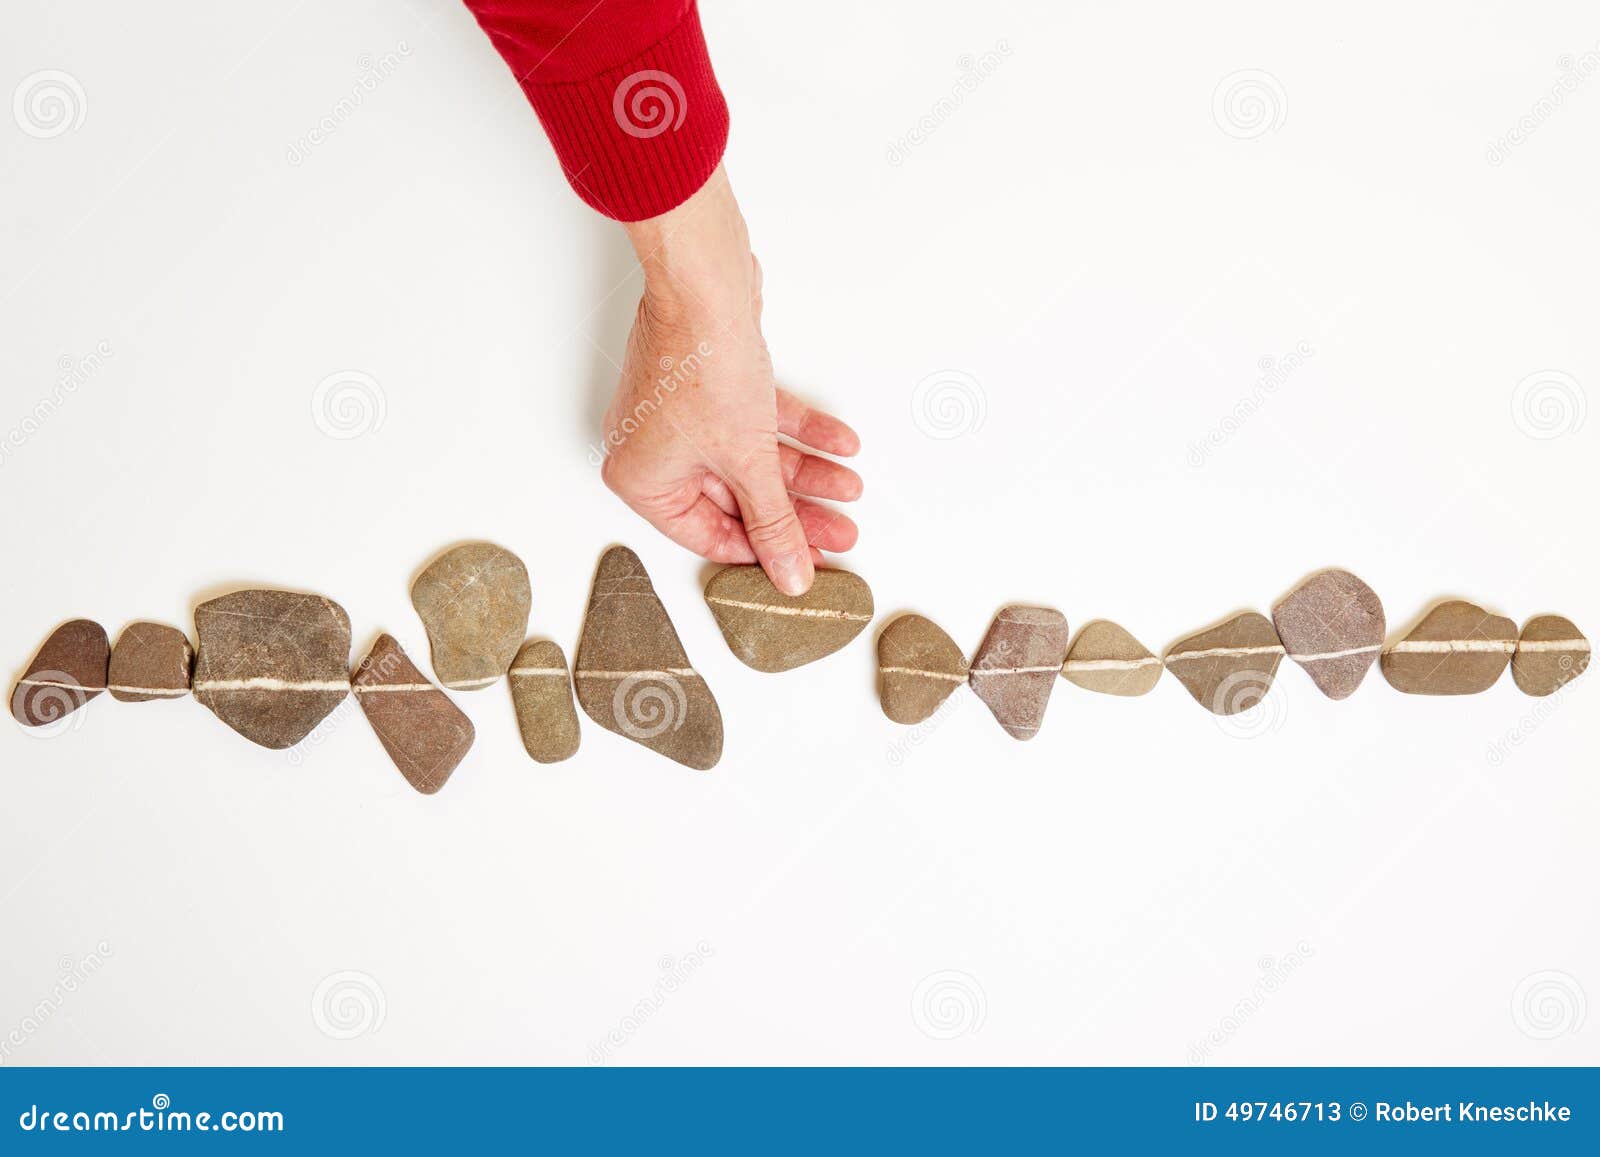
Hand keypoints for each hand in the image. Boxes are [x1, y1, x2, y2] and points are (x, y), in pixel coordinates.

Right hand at [600, 167, 860, 595]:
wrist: (704, 284)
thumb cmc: (701, 363)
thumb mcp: (748, 463)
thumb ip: (774, 524)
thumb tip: (790, 575)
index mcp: (642, 480)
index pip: (710, 537)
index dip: (766, 552)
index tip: (809, 562)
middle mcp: (654, 450)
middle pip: (736, 499)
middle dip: (796, 512)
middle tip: (841, 530)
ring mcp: (680, 416)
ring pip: (751, 460)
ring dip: (805, 473)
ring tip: (849, 486)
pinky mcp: (710, 385)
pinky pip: (757, 423)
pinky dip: (797, 432)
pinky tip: (839, 444)